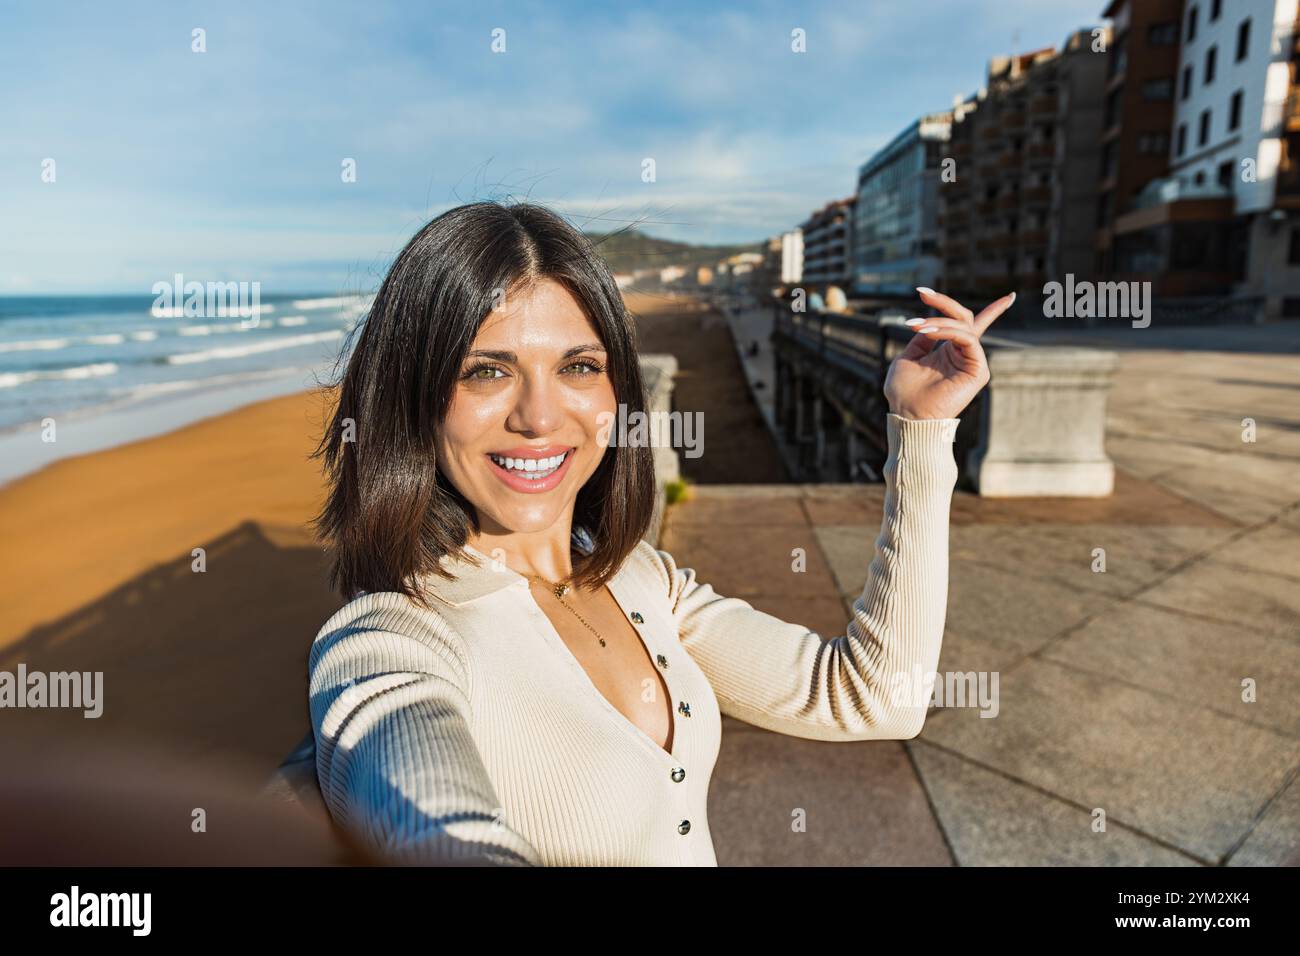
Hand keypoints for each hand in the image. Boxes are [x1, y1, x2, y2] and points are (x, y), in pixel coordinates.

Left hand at [883, 288, 1012, 420]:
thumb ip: (923, 339)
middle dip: (943, 302)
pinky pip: (968, 339)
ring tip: (917, 325)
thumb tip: (930, 321)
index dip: (950, 304)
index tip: (921, 290)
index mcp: (948, 352)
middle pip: (964, 317)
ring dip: (939, 320)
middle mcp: (963, 354)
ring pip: (964, 325)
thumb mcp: (908, 357)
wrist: (907, 416)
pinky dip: (948, 331)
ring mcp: (972, 361)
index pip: (962, 324)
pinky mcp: (978, 370)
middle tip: (921, 292)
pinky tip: (929, 332)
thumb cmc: (904, 392)